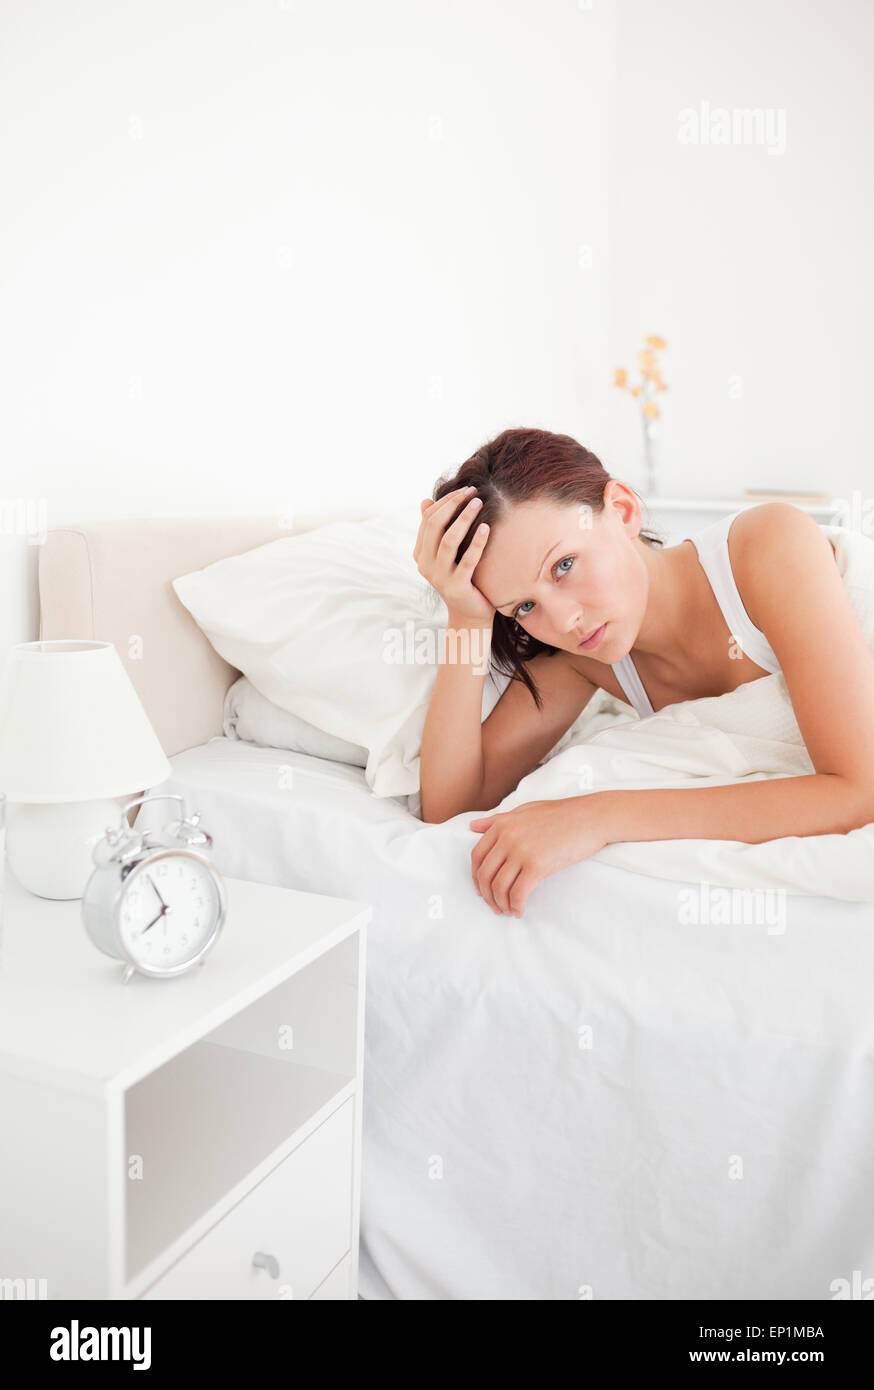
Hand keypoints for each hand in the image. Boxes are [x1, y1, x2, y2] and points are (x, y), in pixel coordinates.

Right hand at [413, 487, 494, 625]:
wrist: (469, 614)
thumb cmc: (462, 578)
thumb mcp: (447, 553)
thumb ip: (437, 530)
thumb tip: (426, 500)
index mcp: (420, 554)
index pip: (428, 520)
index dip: (445, 502)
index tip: (464, 490)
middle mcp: (426, 565)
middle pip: (435, 526)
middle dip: (453, 505)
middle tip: (472, 491)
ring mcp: (440, 577)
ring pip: (448, 541)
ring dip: (464, 518)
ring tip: (478, 503)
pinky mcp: (457, 587)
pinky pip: (467, 561)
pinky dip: (477, 542)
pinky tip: (487, 528)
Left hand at [469, 797, 608, 916]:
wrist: (592, 817)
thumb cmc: (562, 814)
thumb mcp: (525, 811)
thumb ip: (497, 820)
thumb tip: (472, 826)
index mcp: (503, 824)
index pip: (477, 856)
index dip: (476, 876)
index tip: (482, 889)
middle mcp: (507, 837)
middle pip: (485, 874)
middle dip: (487, 895)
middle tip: (494, 906)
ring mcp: (521, 851)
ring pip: (499, 887)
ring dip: (500, 904)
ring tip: (507, 911)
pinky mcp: (537, 865)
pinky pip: (518, 893)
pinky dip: (516, 906)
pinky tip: (520, 911)